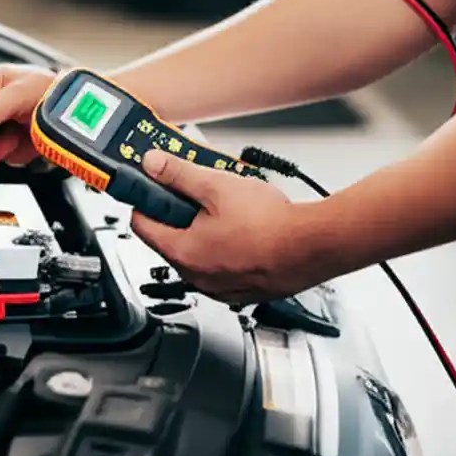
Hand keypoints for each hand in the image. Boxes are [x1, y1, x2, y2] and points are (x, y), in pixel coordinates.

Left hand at [131, 150, 329, 303]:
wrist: (314, 247)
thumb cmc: (270, 224)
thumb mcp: (217, 185)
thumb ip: (179, 174)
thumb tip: (152, 165)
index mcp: (181, 252)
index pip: (141, 224)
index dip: (146, 200)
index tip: (154, 185)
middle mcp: (196, 276)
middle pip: (170, 238)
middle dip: (180, 212)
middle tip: (200, 190)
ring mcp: (219, 287)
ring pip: (198, 252)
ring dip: (205, 229)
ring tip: (229, 207)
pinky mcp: (243, 291)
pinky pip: (222, 266)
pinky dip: (226, 247)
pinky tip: (246, 229)